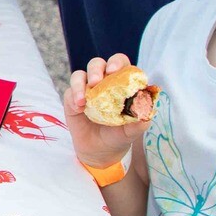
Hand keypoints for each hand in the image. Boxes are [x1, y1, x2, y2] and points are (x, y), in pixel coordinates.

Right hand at [64, 54, 151, 169]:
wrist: (100, 153)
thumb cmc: (119, 136)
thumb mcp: (132, 131)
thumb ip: (140, 120)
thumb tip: (146, 108)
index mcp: (121, 84)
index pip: (120, 64)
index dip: (117, 62)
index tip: (115, 70)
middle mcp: (103, 83)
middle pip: (97, 64)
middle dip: (96, 69)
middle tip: (97, 82)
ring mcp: (86, 90)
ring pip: (80, 75)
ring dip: (80, 83)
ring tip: (83, 99)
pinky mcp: (72, 100)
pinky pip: (69, 92)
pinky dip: (73, 97)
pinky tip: (79, 108)